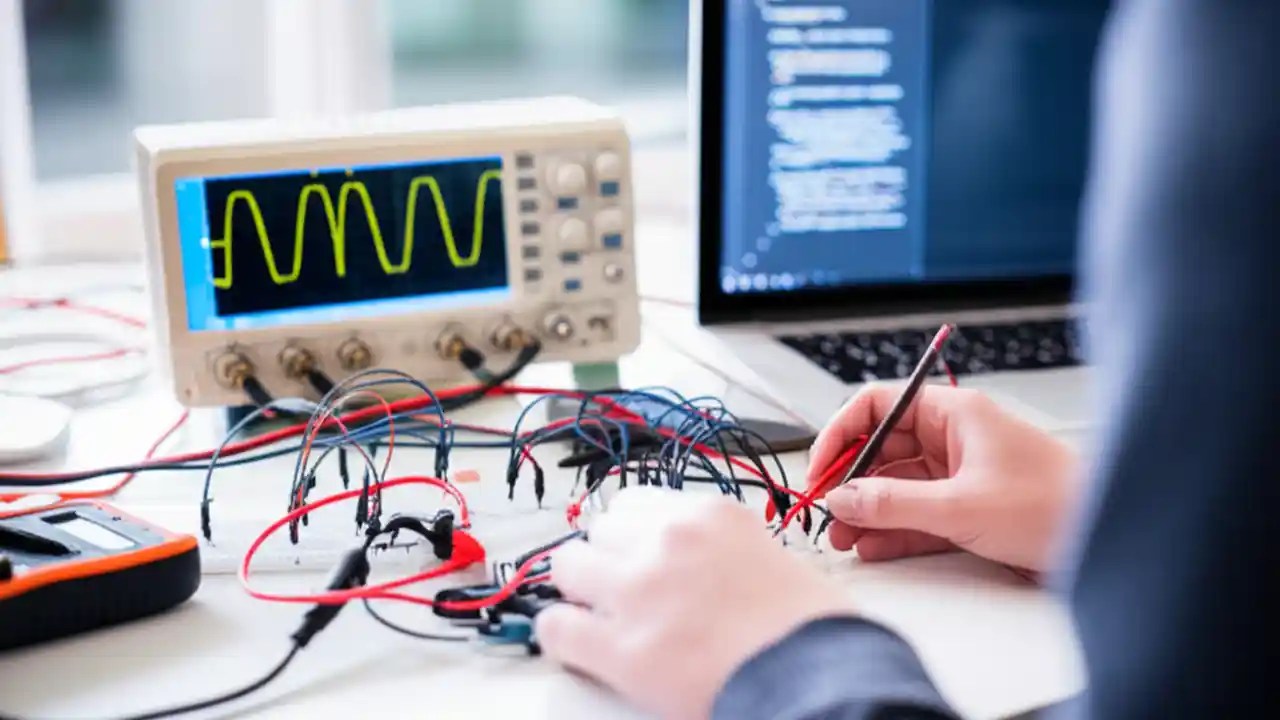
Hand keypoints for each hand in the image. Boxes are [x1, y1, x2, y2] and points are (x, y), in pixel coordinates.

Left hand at [536, 487, 854, 719]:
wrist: (820, 678)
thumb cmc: (814, 629)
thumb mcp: (774, 558)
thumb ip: (726, 550)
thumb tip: (702, 566)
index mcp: (709, 515)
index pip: (636, 503)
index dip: (632, 533)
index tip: (634, 550)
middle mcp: (668, 541)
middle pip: (599, 530)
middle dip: (607, 558)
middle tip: (621, 588)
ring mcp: (639, 591)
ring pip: (567, 566)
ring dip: (580, 590)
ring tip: (596, 615)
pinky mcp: (622, 648)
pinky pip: (557, 628)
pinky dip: (562, 637)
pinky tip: (580, 646)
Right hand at [808, 385, 1079, 571]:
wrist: (1108, 539)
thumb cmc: (1057, 503)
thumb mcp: (961, 506)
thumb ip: (893, 503)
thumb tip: (843, 500)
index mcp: (954, 414)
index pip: (876, 405)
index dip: (840, 434)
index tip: (820, 468)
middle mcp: (953, 438)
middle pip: (881, 448)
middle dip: (849, 480)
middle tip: (825, 510)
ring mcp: (959, 474)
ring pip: (895, 484)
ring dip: (866, 510)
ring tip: (843, 537)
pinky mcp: (966, 508)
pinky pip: (914, 512)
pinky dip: (890, 528)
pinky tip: (871, 546)